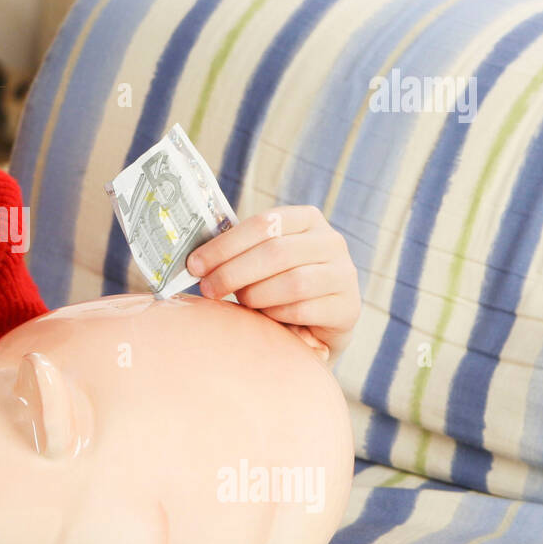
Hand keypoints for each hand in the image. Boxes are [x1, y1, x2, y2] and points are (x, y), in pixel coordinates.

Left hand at [185, 204, 359, 360]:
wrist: (317, 324)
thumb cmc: (278, 285)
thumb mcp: (261, 260)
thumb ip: (238, 252)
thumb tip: (195, 261)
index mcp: (306, 219)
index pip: (264, 223)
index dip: (225, 245)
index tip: (195, 265)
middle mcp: (331, 242)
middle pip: (276, 252)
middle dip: (233, 272)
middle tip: (208, 289)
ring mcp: (344, 274)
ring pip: (293, 282)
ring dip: (256, 295)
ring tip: (242, 303)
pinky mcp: (347, 308)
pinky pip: (304, 310)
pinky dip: (277, 315)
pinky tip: (267, 319)